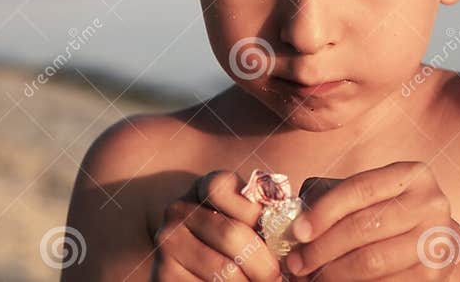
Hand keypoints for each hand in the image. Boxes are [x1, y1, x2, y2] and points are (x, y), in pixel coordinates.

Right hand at [150, 170, 281, 281]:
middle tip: (279, 278)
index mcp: (204, 187)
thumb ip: (266, 215)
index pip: (224, 188)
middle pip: (231, 234)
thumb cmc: (238, 243)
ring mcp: (166, 242)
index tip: (276, 238)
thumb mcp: (249, 220)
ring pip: (222, 269)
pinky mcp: (162, 274)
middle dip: (263, 263)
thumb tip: (297, 225)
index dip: (254, 213)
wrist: (197, 269)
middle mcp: (179, 209)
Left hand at [285, 161, 458, 280]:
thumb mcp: (380, 197)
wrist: (439, 244)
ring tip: (312, 276)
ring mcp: (436, 242)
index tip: (298, 232)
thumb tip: (299, 226)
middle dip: (322, 248)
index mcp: (414, 175)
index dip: (325, 211)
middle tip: (297, 262)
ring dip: (333, 273)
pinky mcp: (434, 276)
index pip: (361, 189)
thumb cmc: (396, 215)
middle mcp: (431, 205)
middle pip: (364, 228)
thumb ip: (347, 202)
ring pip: (371, 262)